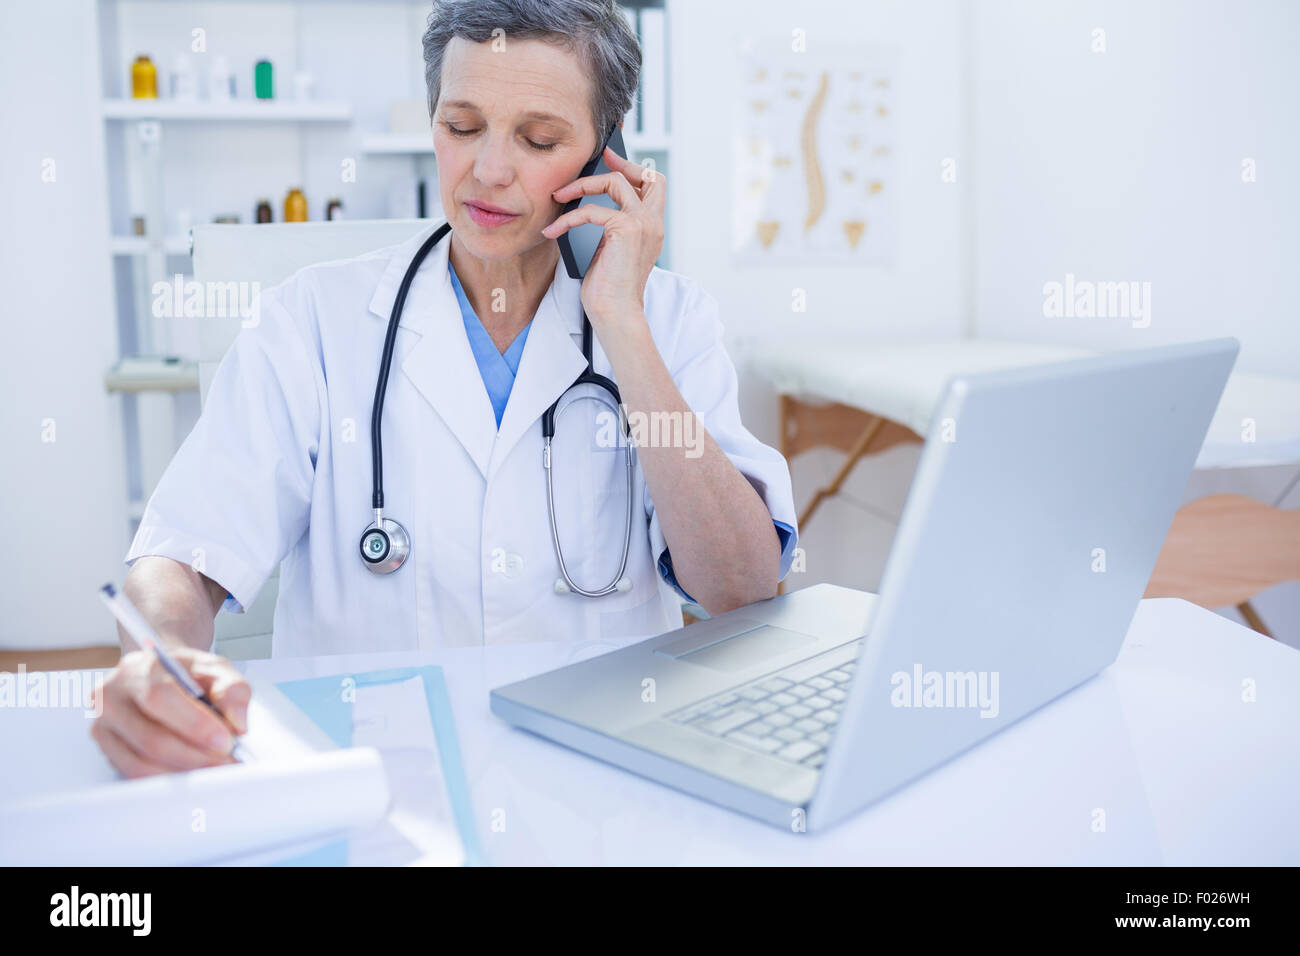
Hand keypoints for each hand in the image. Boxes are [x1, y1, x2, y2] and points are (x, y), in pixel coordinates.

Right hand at [90, 647, 250, 777]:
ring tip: (214, 770)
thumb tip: (238, 724)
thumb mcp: (215, 669)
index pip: (161, 698)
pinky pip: (132, 773)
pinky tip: (191, 775)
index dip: (195, 724)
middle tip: (226, 762)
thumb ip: (232, 690)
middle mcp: (112, 696)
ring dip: (183, 772)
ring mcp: (103, 724)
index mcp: (139, 668)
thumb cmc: (186, 673)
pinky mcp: (106, 747)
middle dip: (195, 756)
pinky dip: (166, 779)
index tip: (226, 741)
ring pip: (140, 762)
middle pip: (151, 738)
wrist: (159, 675)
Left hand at [541, 145, 665, 334]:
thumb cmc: (610, 290)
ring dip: (582, 185)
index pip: (655, 186)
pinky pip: (591, 210)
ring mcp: (642, 224)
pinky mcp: (625, 230)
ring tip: (559, 196)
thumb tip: (591, 209)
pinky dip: (568, 218)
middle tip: (594, 159)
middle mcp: (653, 223)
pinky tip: (553, 230)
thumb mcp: (611, 251)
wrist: (617, 314)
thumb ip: (611, 228)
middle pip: (646, 176)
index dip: (635, 169)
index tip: (611, 160)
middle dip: (620, 162)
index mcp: (653, 228)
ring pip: (615, 182)